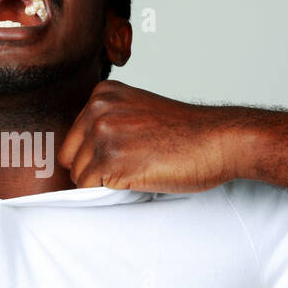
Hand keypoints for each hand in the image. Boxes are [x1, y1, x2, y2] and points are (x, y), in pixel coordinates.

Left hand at [57, 80, 238, 191]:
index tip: (121, 156)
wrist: (218, 140)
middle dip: (92, 170)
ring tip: (136, 172)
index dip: (93, 155)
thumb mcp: (137, 111)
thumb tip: (79, 155)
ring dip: (102, 184)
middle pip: (69, 157)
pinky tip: (136, 180)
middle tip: (128, 168)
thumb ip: (108, 122)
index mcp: (102, 94)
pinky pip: (88, 190)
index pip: (73, 137)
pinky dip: (108, 193)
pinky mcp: (110, 160)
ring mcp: (102, 134)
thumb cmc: (185, 134)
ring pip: (78, 177)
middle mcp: (98, 109)